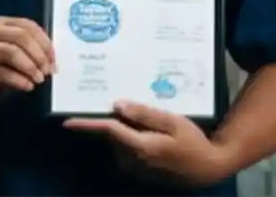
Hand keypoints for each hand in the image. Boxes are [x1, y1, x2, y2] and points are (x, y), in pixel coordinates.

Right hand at [0, 16, 54, 111]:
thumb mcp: (16, 56)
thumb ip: (32, 50)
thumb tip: (52, 59)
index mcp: (0, 24)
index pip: (27, 26)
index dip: (45, 42)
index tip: (54, 60)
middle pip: (20, 36)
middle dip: (39, 54)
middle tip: (48, 71)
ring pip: (11, 52)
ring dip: (30, 67)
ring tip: (39, 80)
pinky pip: (3, 73)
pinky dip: (20, 81)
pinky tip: (28, 87)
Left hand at [64, 101, 230, 186]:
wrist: (208, 168)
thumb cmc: (193, 142)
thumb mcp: (172, 121)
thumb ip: (144, 114)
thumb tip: (116, 105)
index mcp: (140, 146)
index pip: (108, 131)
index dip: (86, 125)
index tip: (67, 122)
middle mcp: (133, 160)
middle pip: (112, 135)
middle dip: (111, 120)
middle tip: (119, 103)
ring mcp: (136, 168)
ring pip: (119, 143)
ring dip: (123, 129)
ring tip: (143, 117)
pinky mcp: (140, 171)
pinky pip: (127, 150)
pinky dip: (130, 139)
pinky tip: (148, 131)